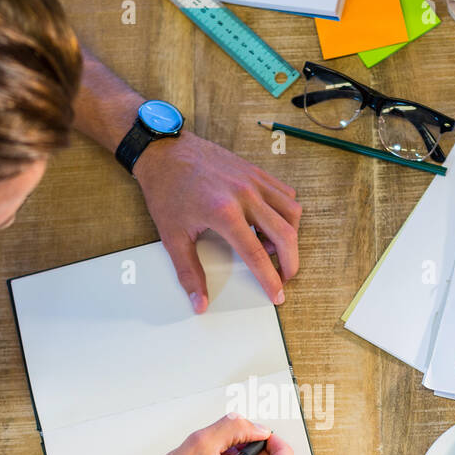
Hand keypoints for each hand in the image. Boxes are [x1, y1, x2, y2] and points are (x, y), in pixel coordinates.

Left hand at [133, 132, 301, 312]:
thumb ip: (189, 273)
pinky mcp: (255, 171)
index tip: (277, 295)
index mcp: (223, 213)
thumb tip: (199, 303)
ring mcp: (253, 180)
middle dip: (290, 262)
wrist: (163, 151)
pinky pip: (285, 194)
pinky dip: (285, 213)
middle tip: (284, 277)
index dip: (270, 279)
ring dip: (290, 236)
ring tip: (272, 248)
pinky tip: (268, 223)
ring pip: (292, 212)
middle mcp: (244, 194)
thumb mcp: (173, 237)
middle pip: (285, 234)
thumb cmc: (166, 191)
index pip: (257, 254)